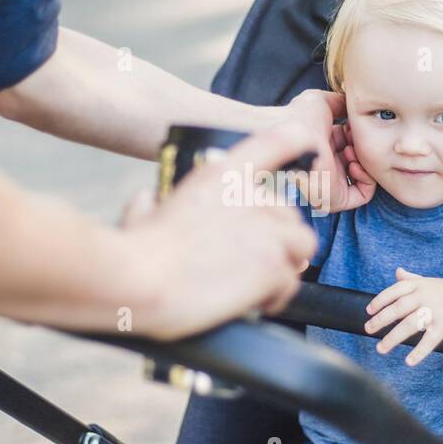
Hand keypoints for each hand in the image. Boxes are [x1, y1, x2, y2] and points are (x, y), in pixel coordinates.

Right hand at [119, 123, 318, 338]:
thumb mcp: (140, 211)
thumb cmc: (136, 251)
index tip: (306, 142)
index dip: (296, 140)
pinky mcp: (273, 265)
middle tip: (252, 260)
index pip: (273, 142)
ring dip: (285, 265)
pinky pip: (291, 282)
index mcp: (220, 175)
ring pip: (301, 247)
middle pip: (290, 213)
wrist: (140, 279)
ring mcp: (266, 231)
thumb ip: (150, 200)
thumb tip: (147, 199)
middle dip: (278, 238)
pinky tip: (255, 303)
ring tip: (258, 284)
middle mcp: (250, 197)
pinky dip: (276, 297)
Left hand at [282, 89, 374, 212]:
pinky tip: (354, 164)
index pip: (350, 142)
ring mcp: (331, 182)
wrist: (294, 136)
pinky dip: (366, 179)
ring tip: (351, 149)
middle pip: (357, 158)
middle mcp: (327, 164)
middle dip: (362, 146)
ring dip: (365, 161)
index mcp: (322, 144)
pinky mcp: (335, 197)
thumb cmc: (301, 117)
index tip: (354, 125)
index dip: (357, 133)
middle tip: (355, 137)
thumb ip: (339, 103)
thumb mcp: (322, 102)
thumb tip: (352, 104)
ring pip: (361, 176)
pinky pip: (362, 195)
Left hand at [364, 266, 442, 365]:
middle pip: (398, 309)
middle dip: (381, 320)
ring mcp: (434, 312)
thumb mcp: (431, 282)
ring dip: (392, 338)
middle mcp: (425, 297)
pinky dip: (418, 352)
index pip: (394, 291)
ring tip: (381, 349)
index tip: (369, 311)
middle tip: (368, 330)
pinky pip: (428, 341)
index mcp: (419, 285)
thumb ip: (412, 279)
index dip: (380, 301)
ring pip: (409, 326)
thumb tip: (397, 272)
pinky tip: (408, 362)